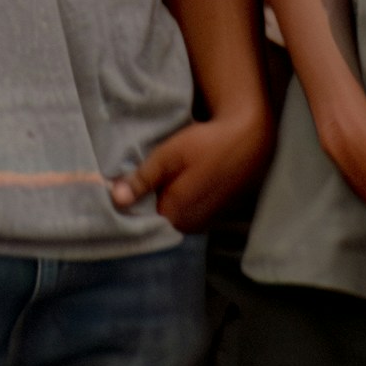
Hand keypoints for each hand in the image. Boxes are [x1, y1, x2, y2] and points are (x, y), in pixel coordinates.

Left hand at [118, 92, 274, 232]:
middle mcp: (189, 226)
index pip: (140, 217)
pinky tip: (182, 177)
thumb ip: (143, 180)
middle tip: (143, 172)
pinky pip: (187, 211)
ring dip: (165, 197)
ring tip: (163, 172)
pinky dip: (181, 198)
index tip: (122, 182)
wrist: (250, 139)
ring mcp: (204, 222)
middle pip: (156, 218)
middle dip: (147, 199)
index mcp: (175, 215)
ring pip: (172, 214)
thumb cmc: (207, 144)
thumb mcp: (169, 156)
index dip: (131, 200)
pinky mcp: (214, 214)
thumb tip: (116, 199)